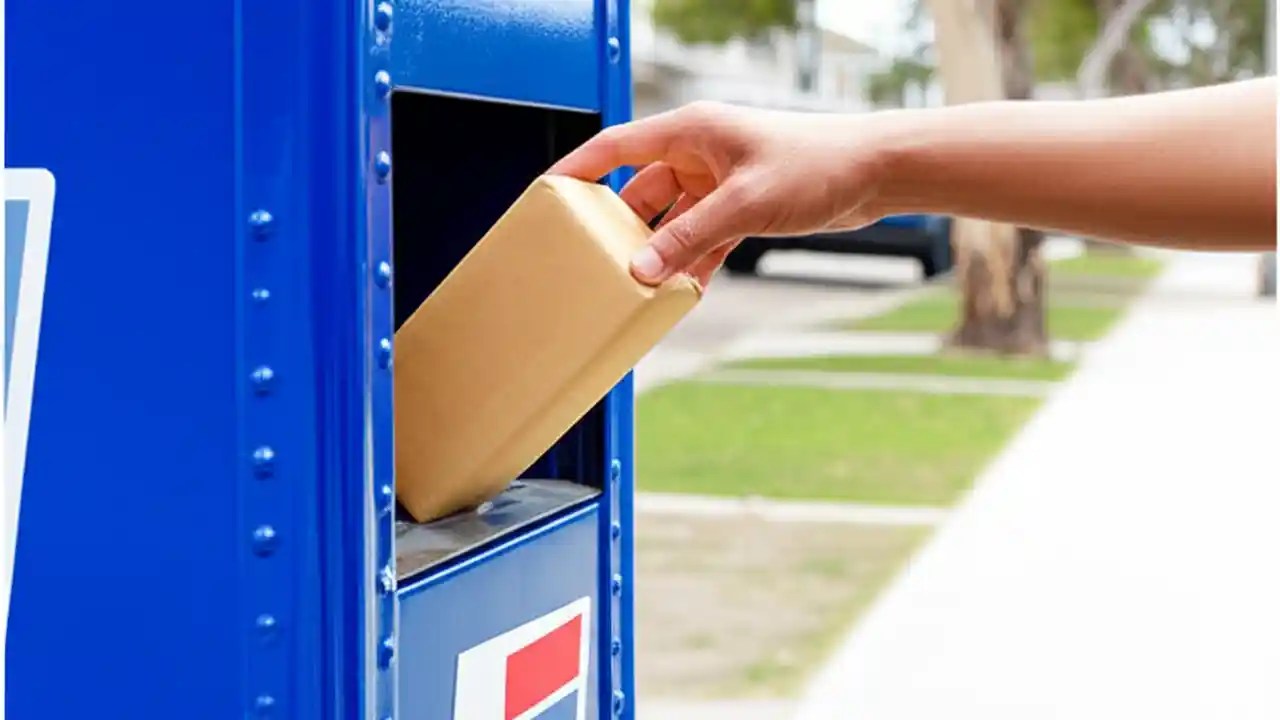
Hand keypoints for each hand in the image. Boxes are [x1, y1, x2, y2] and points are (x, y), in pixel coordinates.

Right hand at [548, 101, 893, 286]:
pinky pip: (701, 238)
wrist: (876, 173)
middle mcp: (700, 153)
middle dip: (624, 231)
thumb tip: (641, 270)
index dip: (579, 170)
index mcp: (691, 132)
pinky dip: (692, 262)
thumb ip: (688, 238)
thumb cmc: (817, 164)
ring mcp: (719, 181)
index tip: (548, 195)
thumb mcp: (743, 205)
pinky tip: (681, 292)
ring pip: (672, 222)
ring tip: (640, 288)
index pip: (617, 147)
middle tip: (601, 265)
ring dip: (662, 253)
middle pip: (641, 193)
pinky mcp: (740, 206)